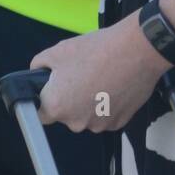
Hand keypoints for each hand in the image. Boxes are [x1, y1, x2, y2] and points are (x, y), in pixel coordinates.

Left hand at [30, 14, 172, 133]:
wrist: (136, 50)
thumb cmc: (97, 49)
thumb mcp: (59, 49)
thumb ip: (40, 65)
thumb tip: (38, 74)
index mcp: (57, 105)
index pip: (41, 113)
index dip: (46, 99)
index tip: (55, 88)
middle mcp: (76, 122)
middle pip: (66, 114)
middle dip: (70, 98)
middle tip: (81, 74)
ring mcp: (99, 125)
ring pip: (87, 115)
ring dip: (89, 101)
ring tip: (100, 76)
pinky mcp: (119, 123)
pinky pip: (106, 115)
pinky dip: (107, 103)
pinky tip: (113, 84)